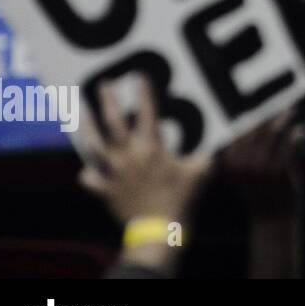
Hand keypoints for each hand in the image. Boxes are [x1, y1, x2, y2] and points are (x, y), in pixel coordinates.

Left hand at [78, 78, 211, 223]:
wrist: (159, 229)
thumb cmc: (181, 198)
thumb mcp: (201, 171)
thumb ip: (206, 154)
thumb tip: (221, 141)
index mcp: (152, 148)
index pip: (147, 113)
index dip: (144, 93)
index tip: (139, 76)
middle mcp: (129, 156)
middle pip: (112, 122)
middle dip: (108, 100)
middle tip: (104, 84)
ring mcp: (114, 172)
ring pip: (94, 145)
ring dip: (88, 127)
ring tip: (83, 113)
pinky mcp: (105, 189)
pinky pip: (91, 178)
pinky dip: (89, 172)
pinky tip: (90, 168)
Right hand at [219, 109, 304, 215]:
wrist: (271, 218)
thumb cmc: (258, 191)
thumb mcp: (243, 172)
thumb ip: (242, 150)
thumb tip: (248, 118)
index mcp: (228, 164)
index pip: (239, 131)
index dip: (252, 116)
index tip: (261, 105)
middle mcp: (241, 165)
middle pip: (255, 128)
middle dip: (268, 113)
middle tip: (280, 102)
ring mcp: (259, 168)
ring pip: (272, 132)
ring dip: (283, 119)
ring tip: (291, 112)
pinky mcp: (278, 171)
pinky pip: (288, 144)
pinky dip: (296, 134)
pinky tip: (302, 130)